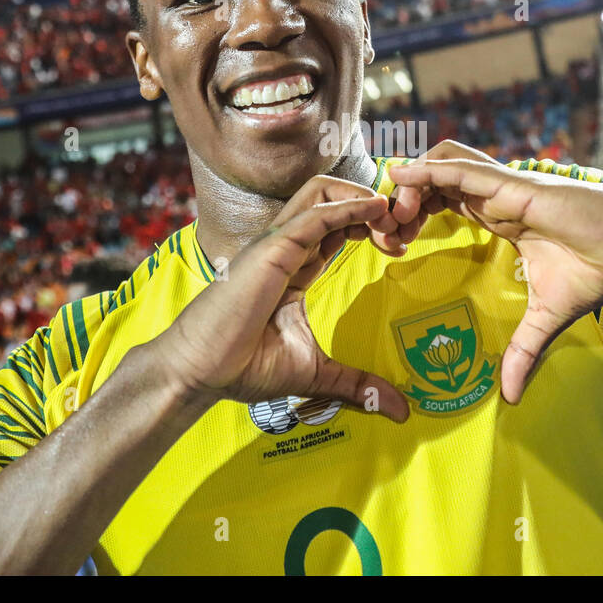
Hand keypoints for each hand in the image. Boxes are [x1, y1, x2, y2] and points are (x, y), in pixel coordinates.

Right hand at [156, 175, 409, 420]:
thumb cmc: (243, 368)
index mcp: (294, 267)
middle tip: (402, 229)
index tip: (400, 246)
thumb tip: (400, 410)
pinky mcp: (273, 247)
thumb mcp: (316, 373)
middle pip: (332, 199)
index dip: (370, 227)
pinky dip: (349, 206)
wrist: (199, 371)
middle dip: (372, 205)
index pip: (336, 228)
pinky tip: (374, 211)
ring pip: (322, 192)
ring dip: (362, 197)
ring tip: (391, 218)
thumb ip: (358, 384)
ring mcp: (277, 243)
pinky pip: (316, 212)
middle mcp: (285, 247)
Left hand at [388, 146, 602, 402]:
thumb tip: (512, 396)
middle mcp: (496, 194)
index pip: (441, 199)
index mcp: (498, 214)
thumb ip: (525, 350)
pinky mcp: (519, 185)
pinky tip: (405, 177)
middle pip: (433, 177)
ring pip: (444, 163)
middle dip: (401, 197)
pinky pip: (465, 170)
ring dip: (411, 182)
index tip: (395, 246)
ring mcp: (506, 185)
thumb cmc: (599, 270)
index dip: (412, 214)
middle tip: (386, 233)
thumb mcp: (549, 317)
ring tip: (394, 213)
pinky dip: (431, 171)